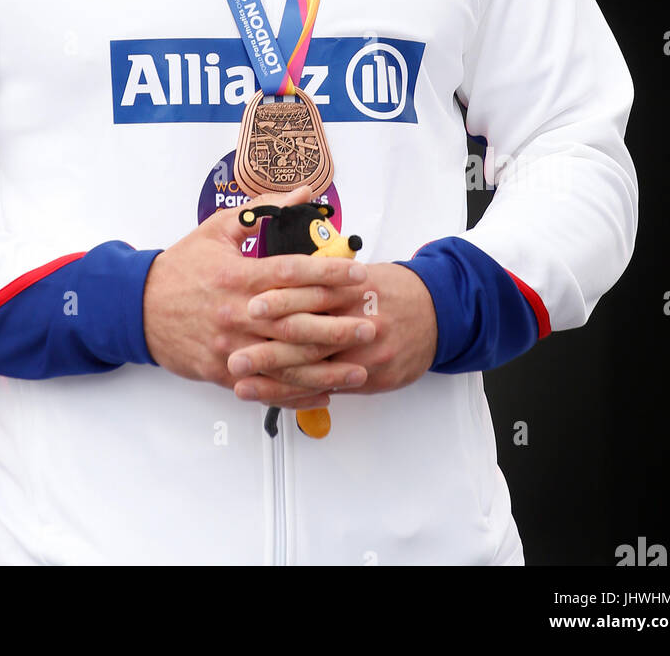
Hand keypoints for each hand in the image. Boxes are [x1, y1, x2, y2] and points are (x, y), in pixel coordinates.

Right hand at [142, 184, 368, 409]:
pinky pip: (266, 386)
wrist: (137, 306)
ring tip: (361, 365)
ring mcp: (231, 348)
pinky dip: (297, 392)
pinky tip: (325, 391)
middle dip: (337, 323)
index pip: (292, 274)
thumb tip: (304, 194)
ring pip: (286, 361)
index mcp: (237, 276)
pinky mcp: (224, 372)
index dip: (329, 274)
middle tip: (369, 321)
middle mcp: (237, 314)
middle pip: (296, 321)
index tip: (357, 273)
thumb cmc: (182, 266)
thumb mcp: (218, 229)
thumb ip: (263, 210)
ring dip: (327, 366)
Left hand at [227, 262, 437, 401]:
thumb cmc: (390, 290)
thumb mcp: (358, 271)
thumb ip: (321, 276)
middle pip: (309, 336)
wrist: (437, 313)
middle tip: (233, 355)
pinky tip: (273, 398)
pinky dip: (298, 395)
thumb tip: (276, 274)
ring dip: (275, 380)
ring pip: (315, 369)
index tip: (249, 304)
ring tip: (242, 383)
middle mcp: (358, 321)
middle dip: (268, 349)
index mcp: (352, 288)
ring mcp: (366, 354)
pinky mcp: (371, 378)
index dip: (279, 299)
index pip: (311, 292)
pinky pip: (329, 390)